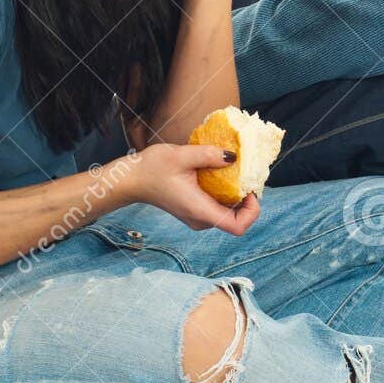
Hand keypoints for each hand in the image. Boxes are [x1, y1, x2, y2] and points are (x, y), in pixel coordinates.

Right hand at [118, 143, 261, 235]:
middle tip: (246, 175)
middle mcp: (201, 219)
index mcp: (199, 210)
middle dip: (247, 200)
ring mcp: (197, 217)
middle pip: (236, 219)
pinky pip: (219, 207)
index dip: (252, 211)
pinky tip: (222, 175)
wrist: (131, 180)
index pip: (237, 227)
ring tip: (235, 172)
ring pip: (229, 213)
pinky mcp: (195, 211)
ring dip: (237, 196)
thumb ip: (209, 155)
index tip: (250, 190)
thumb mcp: (182, 155)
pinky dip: (226, 194)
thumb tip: (234, 156)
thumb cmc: (152, 168)